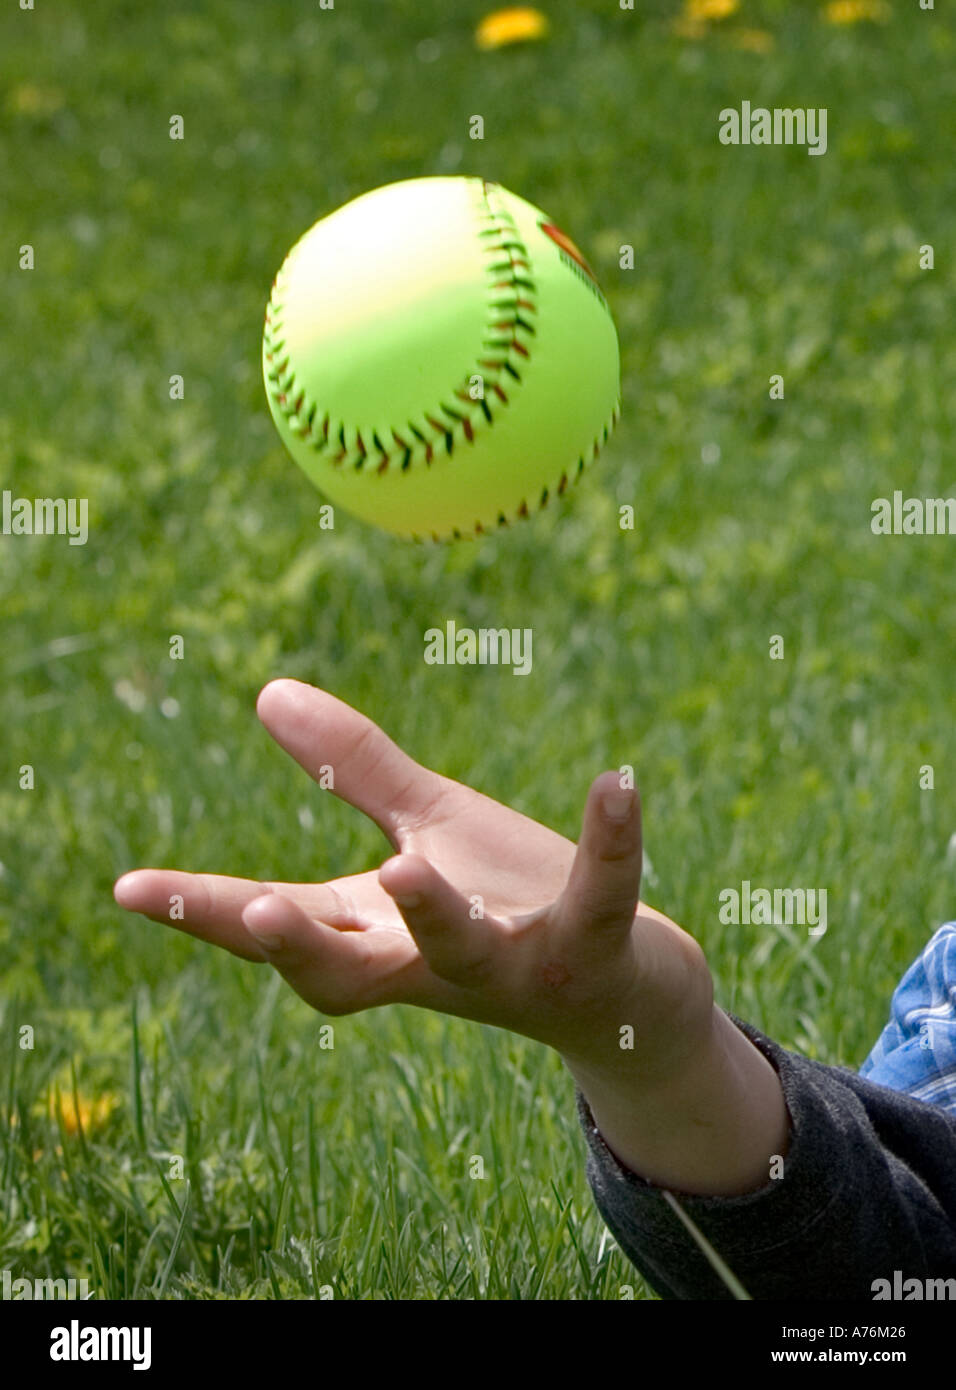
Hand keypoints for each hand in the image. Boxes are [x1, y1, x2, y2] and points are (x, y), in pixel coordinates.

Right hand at [114, 678, 709, 1075]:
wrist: (624, 992)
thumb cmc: (505, 906)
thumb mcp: (425, 832)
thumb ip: (353, 769)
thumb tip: (267, 692)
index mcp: (380, 932)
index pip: (276, 929)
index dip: (203, 914)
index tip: (129, 889)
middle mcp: (433, 964)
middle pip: (349, 972)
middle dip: (297, 946)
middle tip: (250, 913)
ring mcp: (516, 966)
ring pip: (468, 954)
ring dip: (435, 915)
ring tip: (409, 864)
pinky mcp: (597, 950)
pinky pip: (604, 898)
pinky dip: (611, 845)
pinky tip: (616, 783)